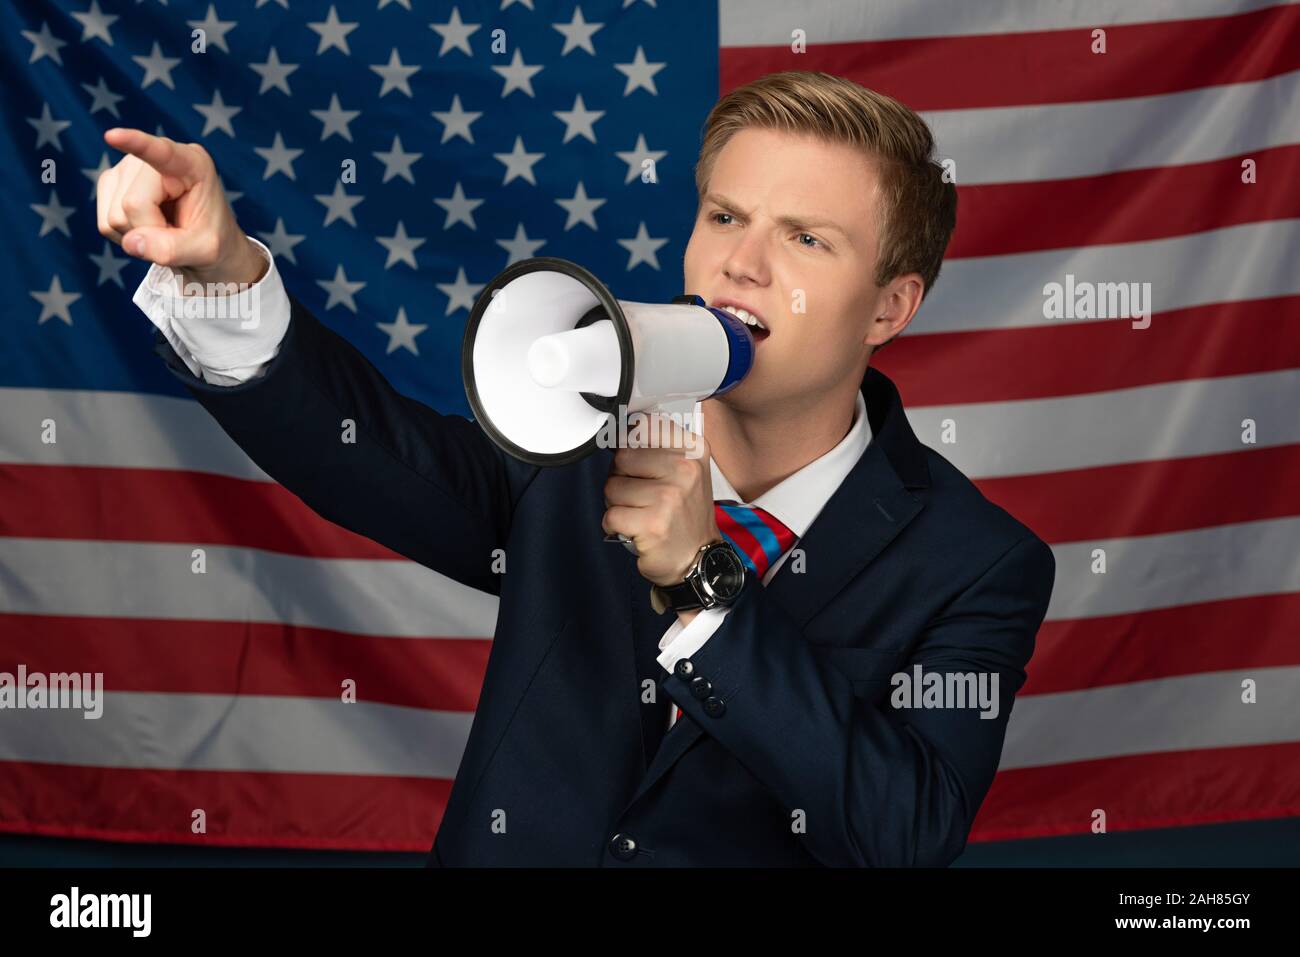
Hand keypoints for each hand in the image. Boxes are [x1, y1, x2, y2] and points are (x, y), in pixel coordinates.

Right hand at [96, 127, 263, 287]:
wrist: (204, 243)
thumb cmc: (211, 239)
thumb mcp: (205, 251)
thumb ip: (172, 248)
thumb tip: (131, 241)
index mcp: (192, 164)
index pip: (161, 152)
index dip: (136, 143)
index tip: (112, 136)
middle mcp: (155, 158)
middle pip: (133, 204)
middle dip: (152, 230)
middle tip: (177, 232)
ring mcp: (127, 168)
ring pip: (115, 217)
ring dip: (139, 235)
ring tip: (165, 228)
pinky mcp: (111, 183)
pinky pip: (105, 224)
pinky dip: (126, 237)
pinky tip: (147, 228)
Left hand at [602, 413, 719, 586]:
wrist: (698, 559)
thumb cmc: (685, 514)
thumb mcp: (684, 470)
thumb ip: (657, 446)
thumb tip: (618, 432)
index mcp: (693, 450)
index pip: (644, 426)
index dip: (629, 442)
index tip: (634, 459)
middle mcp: (684, 470)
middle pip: (622, 457)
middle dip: (621, 477)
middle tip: (639, 495)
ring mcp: (669, 497)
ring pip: (612, 486)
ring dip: (617, 503)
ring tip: (639, 512)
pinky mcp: (652, 523)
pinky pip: (611, 514)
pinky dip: (615, 525)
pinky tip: (634, 528)